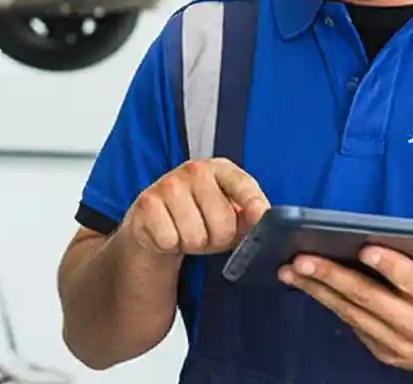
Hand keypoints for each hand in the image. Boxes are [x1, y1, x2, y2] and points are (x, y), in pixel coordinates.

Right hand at [120, 158, 269, 256]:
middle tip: (207, 232)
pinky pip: (170, 239)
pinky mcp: (147, 202)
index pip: (243, 184)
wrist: (155, 222)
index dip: (255, 204)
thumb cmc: (199, 217)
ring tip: (187, 232)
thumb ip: (249, 216)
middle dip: (218, 238)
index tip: (262, 218)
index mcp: (220, 169)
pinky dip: (170, 244)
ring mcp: (169, 184)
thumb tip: (265, 222)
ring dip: (193, 244)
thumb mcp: (228, 213)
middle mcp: (195, 170)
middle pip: (222, 223)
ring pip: (195, 236)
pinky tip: (169, 233)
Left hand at [279, 246, 412, 379]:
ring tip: (291, 270)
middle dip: (332, 276)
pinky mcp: (385, 352)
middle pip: (368, 297)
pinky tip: (309, 286)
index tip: (366, 249)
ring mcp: (398, 342)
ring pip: (352, 312)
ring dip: (318, 290)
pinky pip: (353, 324)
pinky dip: (330, 304)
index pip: (411, 282)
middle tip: (302, 258)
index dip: (389, 265)